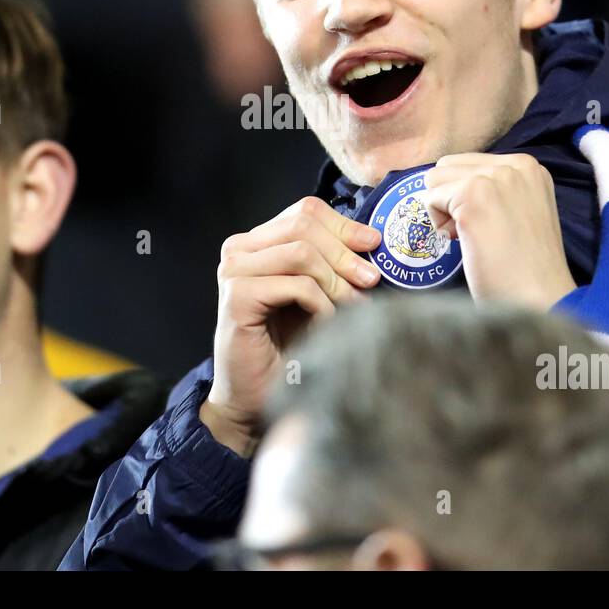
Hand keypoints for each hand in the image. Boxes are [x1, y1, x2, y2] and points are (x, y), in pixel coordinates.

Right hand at [202, 197, 380, 454]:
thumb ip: (331, 262)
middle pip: (304, 225)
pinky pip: (296, 285)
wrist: (255, 397)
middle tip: (370, 280)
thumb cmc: (287, 346)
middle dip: (345, 252)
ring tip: (354, 306)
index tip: (374, 245)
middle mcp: (239, 249)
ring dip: (336, 280)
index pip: (305, 210)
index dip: (344, 225)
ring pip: (301, 251)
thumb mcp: (315, 294)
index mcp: (256, 241)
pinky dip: (322, 304)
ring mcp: (234, 271)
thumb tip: (373, 240)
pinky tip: (328, 325)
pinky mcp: (237, 297)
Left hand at [423, 153, 574, 308]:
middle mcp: (514, 165)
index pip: (469, 163)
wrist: (541, 300)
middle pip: (448, 166)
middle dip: (449, 198)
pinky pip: (430, 199)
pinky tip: (463, 243)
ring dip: (441, 210)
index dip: (464, 196)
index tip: (485, 225)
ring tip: (467, 238)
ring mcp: (494, 178)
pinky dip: (438, 225)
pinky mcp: (472, 197)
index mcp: (529, 167)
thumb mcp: (521, 212)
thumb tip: (447, 183)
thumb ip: (495, 190)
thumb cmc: (526, 269)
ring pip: (435, 179)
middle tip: (471, 233)